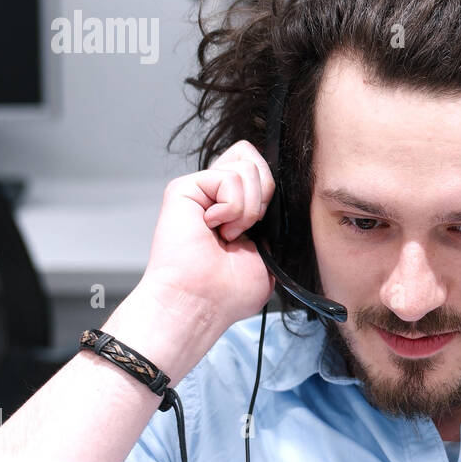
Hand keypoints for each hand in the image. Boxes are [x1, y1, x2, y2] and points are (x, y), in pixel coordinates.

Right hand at [138, 140, 277, 334]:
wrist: (202, 302)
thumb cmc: (228, 291)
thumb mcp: (268, 252)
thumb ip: (271, 219)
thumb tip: (277, 195)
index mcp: (235, 208)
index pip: (260, 169)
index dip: (270, 190)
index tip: (261, 225)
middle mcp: (216, 195)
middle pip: (253, 158)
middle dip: (263, 195)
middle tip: (246, 228)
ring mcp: (200, 190)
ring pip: (246, 167)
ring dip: (247, 208)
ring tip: (228, 234)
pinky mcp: (183, 188)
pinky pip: (228, 177)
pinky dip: (232, 207)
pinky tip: (214, 227)